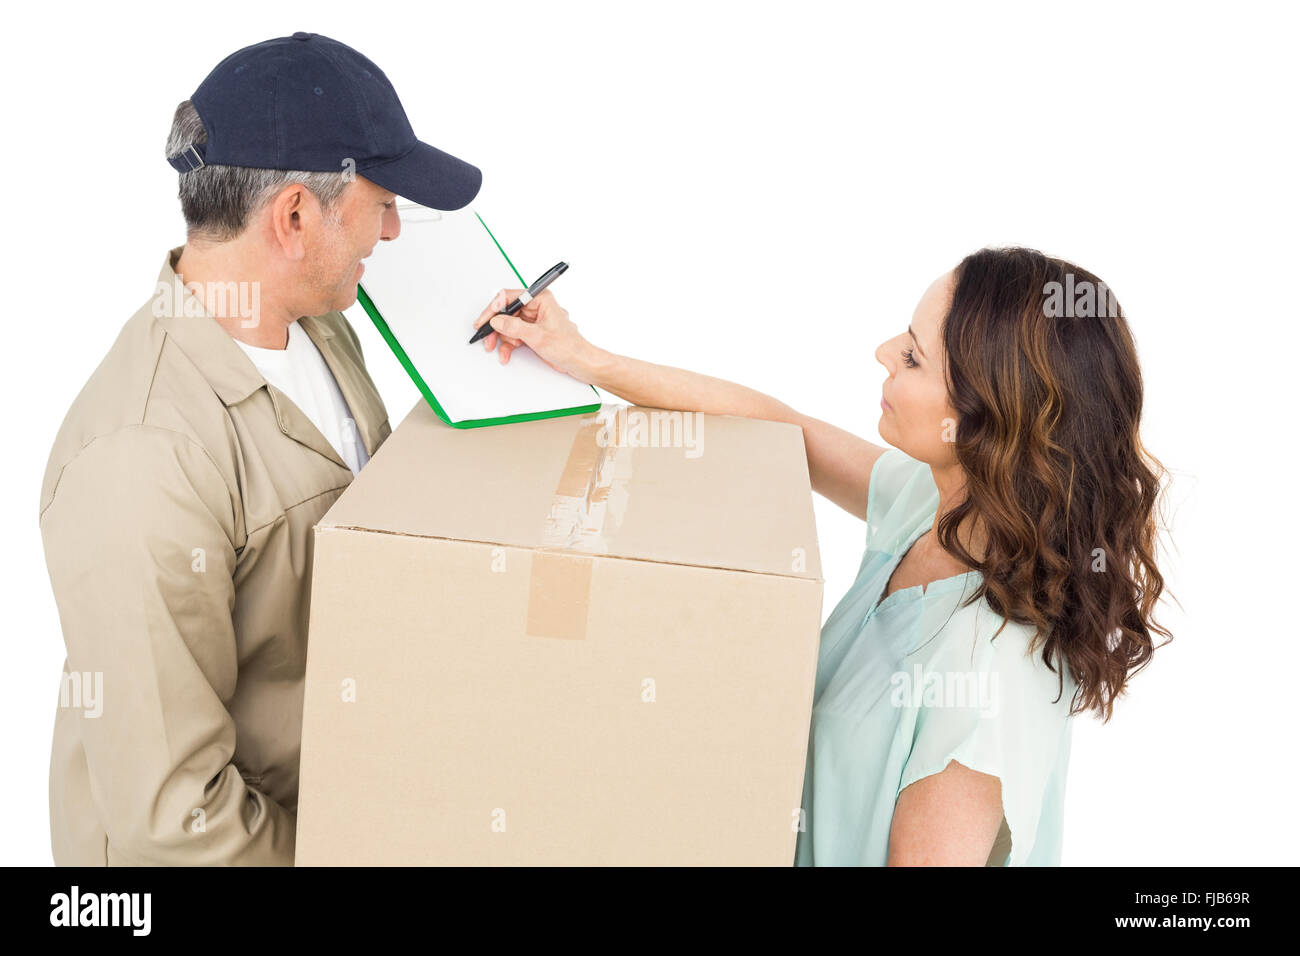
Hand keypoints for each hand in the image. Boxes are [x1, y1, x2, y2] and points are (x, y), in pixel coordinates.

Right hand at [471, 289, 596, 380]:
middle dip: (496, 328)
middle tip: (488, 338)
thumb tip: (497, 320)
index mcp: (541, 299)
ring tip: (502, 351)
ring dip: (502, 339)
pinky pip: (514, 335)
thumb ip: (515, 327)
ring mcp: (533, 320)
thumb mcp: (538, 336)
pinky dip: (508, 345)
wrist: (580, 362)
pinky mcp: (532, 331)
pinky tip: (507, 353)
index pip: (509, 297)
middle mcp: (536, 306)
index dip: (494, 308)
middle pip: (506, 312)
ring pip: (507, 325)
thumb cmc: (569, 346)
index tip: (485, 320)